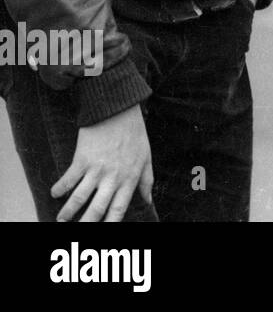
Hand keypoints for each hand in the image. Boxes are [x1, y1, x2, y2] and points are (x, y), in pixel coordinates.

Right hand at [51, 104, 152, 221]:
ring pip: (79, 198)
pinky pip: (68, 180)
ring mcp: (97, 170)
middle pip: (97, 209)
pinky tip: (54, 194)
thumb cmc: (134, 133)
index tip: (103, 232)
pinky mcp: (82, 159)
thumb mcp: (146, 156)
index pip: (119, 209)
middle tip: (78, 231)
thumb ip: (146, 180)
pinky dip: (59, 189)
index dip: (111, 223)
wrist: (118, 109)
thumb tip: (148, 200)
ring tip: (61, 219)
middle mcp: (113, 178)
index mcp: (129, 178)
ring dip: (68, 211)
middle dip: (86, 224)